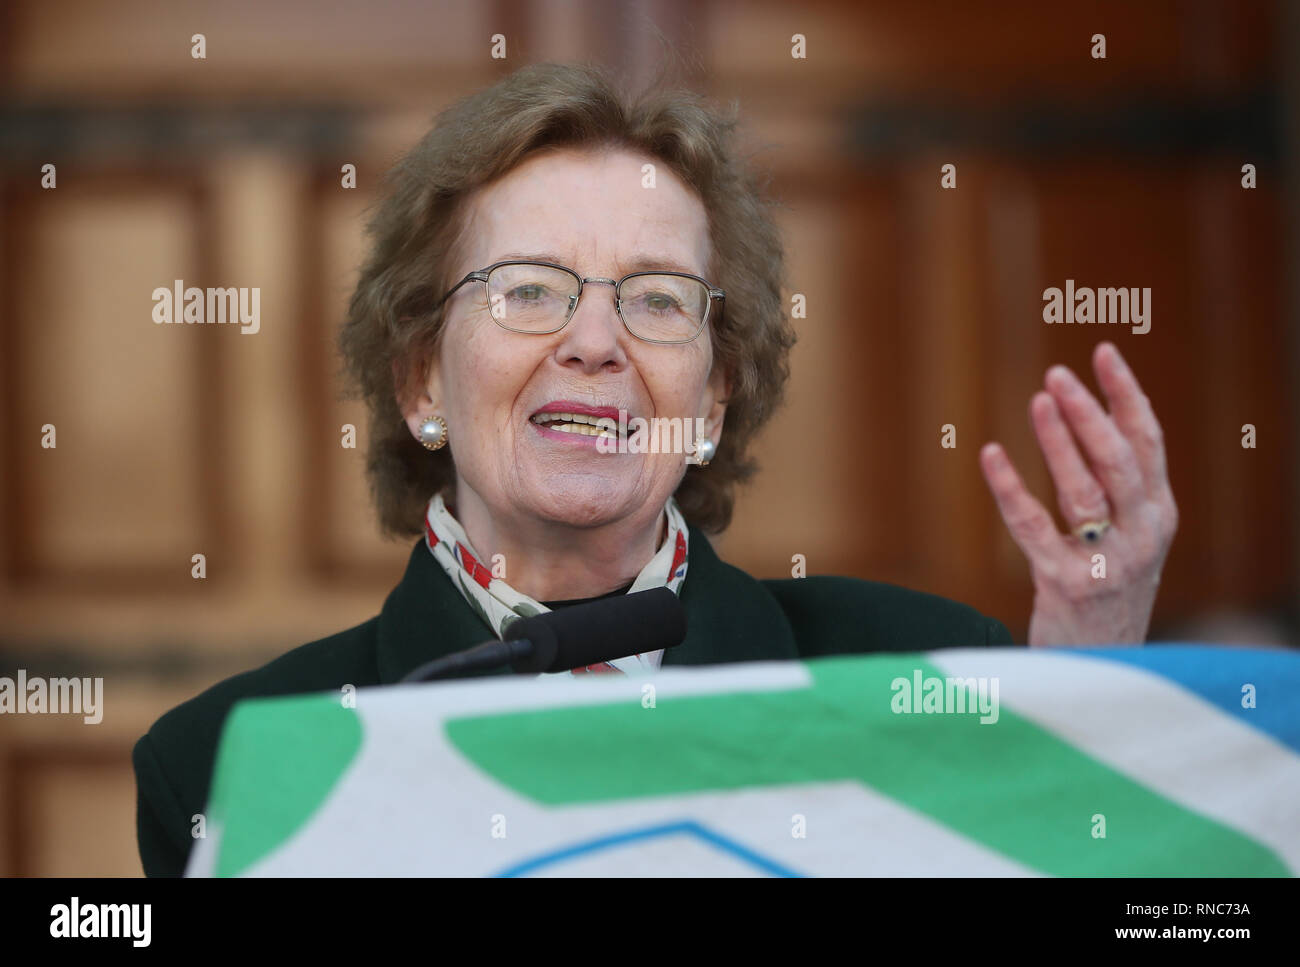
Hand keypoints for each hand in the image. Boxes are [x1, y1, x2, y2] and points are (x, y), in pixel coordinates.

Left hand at [978, 342, 1177, 644]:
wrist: (1105, 671)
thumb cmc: (1110, 592)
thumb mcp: (1133, 540)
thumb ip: (1125, 489)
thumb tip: (1098, 415)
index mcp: (1160, 516)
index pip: (1148, 442)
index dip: (1127, 395)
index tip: (1103, 352)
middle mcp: (1143, 536)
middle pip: (1119, 459)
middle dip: (1089, 411)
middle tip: (1056, 373)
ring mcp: (1106, 562)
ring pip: (1083, 489)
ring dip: (1059, 439)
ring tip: (1037, 398)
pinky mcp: (1064, 585)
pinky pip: (1032, 527)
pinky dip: (1010, 487)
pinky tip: (991, 454)